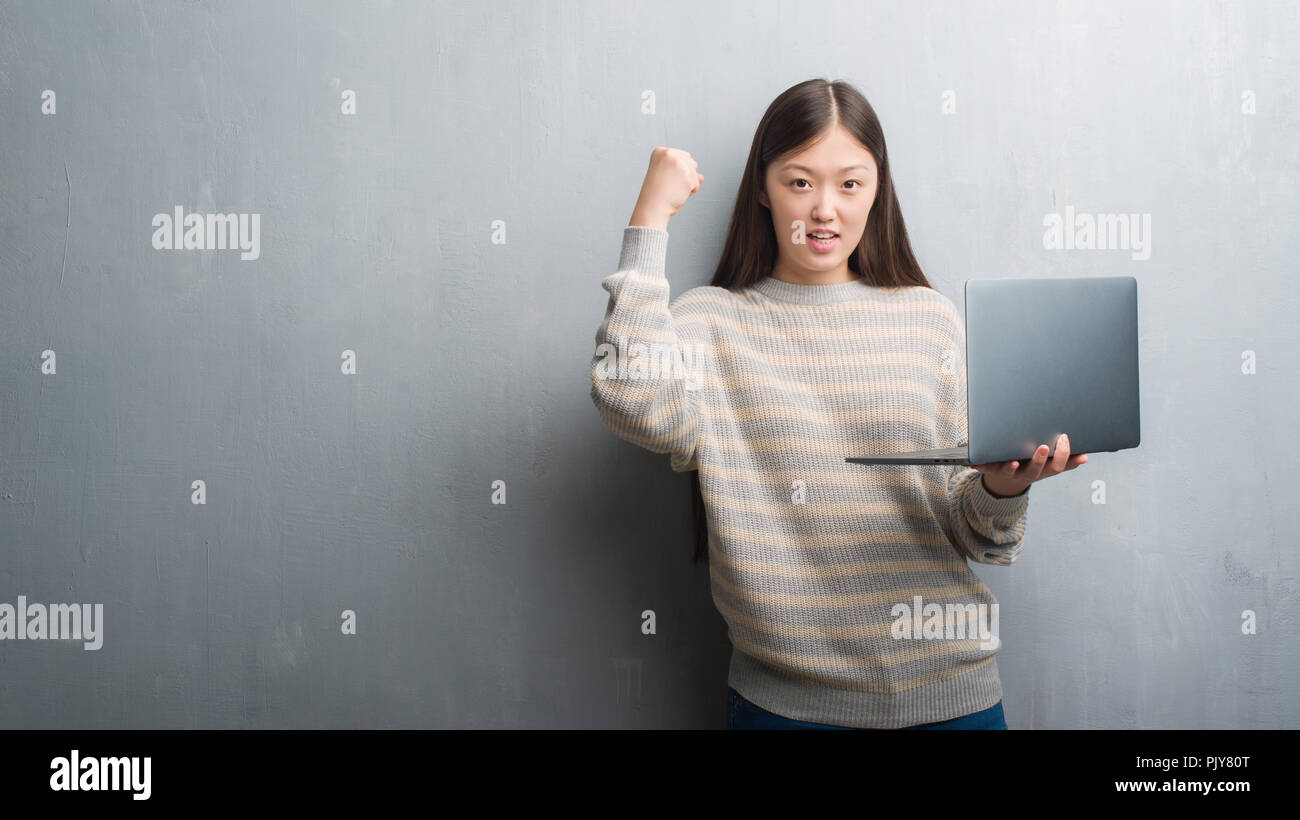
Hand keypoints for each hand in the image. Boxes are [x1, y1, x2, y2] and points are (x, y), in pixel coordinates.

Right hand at [629, 146, 703, 229]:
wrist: (652, 208)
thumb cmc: (656, 194)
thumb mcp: (668, 177)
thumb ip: (685, 171)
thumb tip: (701, 177)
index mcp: (660, 151)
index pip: (682, 156)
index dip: (677, 171)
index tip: (664, 178)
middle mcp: (669, 154)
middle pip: (691, 162)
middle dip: (684, 176)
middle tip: (669, 185)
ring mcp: (679, 163)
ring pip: (695, 173)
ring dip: (688, 184)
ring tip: (672, 189)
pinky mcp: (687, 175)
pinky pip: (697, 184)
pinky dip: (690, 192)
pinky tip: (677, 193)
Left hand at [972, 433, 1088, 497]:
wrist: (1005, 481)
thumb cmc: (1031, 466)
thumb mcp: (1049, 465)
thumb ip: (1066, 460)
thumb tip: (1086, 456)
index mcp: (1043, 471)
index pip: (1056, 467)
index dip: (1063, 455)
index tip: (1065, 438)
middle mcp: (1026, 473)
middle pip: (1035, 470)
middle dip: (1040, 460)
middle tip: (1044, 447)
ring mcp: (1009, 472)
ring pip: (1010, 472)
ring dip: (1011, 467)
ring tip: (1014, 462)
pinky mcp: (991, 470)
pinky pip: (985, 469)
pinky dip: (980, 466)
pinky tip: (974, 463)